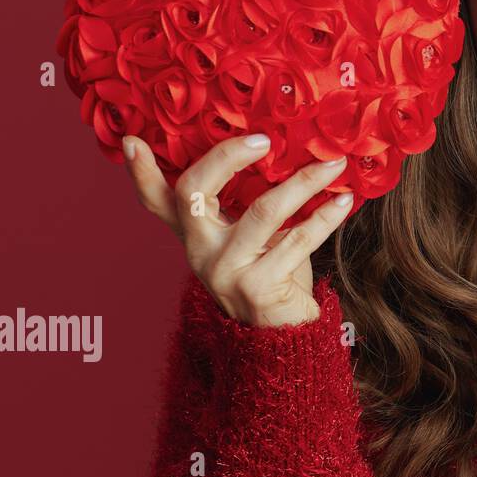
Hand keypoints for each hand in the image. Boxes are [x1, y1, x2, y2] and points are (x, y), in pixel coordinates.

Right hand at [122, 133, 352, 327]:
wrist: (283, 337)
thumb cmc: (271, 273)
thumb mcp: (249, 235)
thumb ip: (244, 201)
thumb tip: (272, 144)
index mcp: (194, 233)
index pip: (156, 200)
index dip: (140, 172)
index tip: (132, 141)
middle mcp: (200, 250)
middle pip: (194, 192)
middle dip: (227, 157)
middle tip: (264, 139)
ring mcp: (225, 270)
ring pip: (262, 211)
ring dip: (303, 183)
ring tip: (333, 166)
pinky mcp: (257, 287)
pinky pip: (297, 241)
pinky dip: (326, 218)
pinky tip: (345, 202)